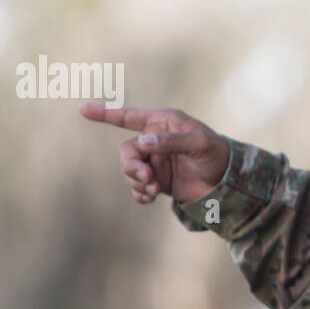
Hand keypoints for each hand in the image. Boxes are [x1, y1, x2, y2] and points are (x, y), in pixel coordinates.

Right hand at [79, 103, 229, 204]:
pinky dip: (140, 194)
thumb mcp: (198, 143)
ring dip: (137, 182)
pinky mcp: (157, 180)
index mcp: (162, 123)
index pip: (128, 117)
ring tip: (154, 190)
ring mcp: (155, 161)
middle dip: (132, 167)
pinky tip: (149, 199)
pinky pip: (138, 187)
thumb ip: (171, 141)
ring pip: (129, 171)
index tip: (82, 109)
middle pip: (126, 151)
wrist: (227, 182)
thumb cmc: (217, 154)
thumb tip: (143, 142)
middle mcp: (154, 140)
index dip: (105, 113)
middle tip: (148, 179)